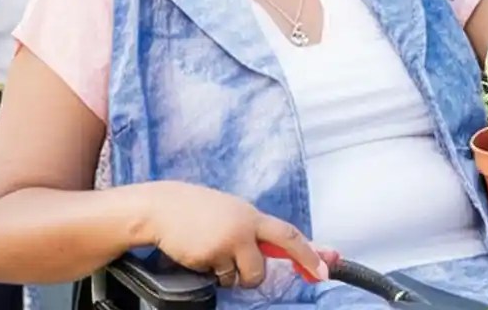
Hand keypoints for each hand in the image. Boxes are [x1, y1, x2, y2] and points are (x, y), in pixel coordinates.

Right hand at [145, 181, 328, 288]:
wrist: (163, 208)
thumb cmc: (200, 210)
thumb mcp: (234, 213)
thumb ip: (257, 231)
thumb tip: (285, 249)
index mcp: (253, 216)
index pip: (289, 234)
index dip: (309, 253)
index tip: (325, 268)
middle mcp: (243, 228)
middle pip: (263, 265)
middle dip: (261, 277)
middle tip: (250, 275)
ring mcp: (225, 244)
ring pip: (241, 277)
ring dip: (231, 275)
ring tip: (214, 254)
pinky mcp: (207, 257)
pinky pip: (219, 279)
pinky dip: (212, 273)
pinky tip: (199, 254)